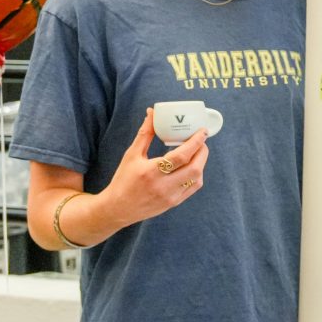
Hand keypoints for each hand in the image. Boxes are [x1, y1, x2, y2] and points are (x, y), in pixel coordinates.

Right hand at [95, 109, 208, 228]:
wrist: (118, 208)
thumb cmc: (124, 180)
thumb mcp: (131, 154)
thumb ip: (145, 133)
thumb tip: (152, 113)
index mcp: (151, 172)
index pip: (181, 156)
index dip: (196, 142)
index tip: (203, 132)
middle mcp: (163, 186)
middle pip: (195, 168)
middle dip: (202, 151)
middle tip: (201, 140)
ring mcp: (170, 197)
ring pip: (197, 178)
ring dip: (201, 163)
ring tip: (196, 152)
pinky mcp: (174, 203)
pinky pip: (193, 188)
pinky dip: (196, 174)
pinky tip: (191, 166)